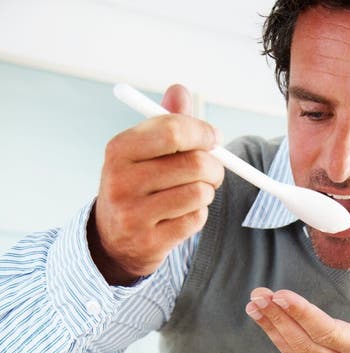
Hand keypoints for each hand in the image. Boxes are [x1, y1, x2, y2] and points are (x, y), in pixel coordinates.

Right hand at [88, 84, 223, 284]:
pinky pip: (195, 220)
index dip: (202, 132)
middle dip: (214, 165)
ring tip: (197, 192)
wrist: (112, 240)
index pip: (173, 130)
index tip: (214, 138)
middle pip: (194, 163)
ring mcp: (134, 215)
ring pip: (199, 193)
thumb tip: (180, 91)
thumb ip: (164, 121)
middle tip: (214, 169)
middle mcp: (122, 181)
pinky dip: (199, 214)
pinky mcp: (150, 242)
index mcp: (119, 150)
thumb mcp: (141, 151)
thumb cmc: (136, 185)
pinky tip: (185, 213)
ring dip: (207, 191)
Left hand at [246, 288, 349, 352]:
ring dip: (271, 324)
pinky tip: (261, 315)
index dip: (303, 314)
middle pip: (304, 341)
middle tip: (259, 295)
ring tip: (255, 302)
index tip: (281, 295)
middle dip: (279, 317)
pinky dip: (274, 332)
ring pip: (293, 348)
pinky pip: (291, 351)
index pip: (327, 331)